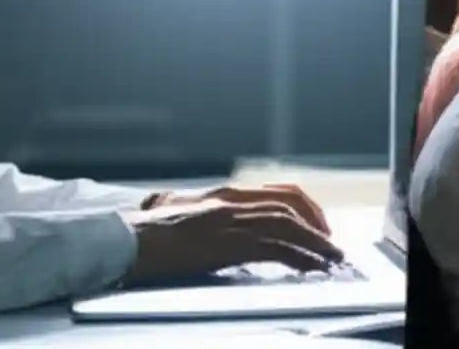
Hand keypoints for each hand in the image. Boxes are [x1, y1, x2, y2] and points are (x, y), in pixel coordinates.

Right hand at [122, 198, 343, 285]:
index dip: (305, 206)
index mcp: (225, 194)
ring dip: (315, 242)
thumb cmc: (145, 233)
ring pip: (288, 225)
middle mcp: (233, 202)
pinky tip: (310, 268)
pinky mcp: (229, 244)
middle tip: (331, 244)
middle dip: (317, 223)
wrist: (126, 241)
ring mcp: (232, 221)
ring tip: (332, 258)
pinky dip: (299, 257)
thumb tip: (181, 214)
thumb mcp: (174, 212)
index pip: (278, 191)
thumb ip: (191, 210)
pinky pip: (275, 248)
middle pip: (290, 205)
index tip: (318, 224)